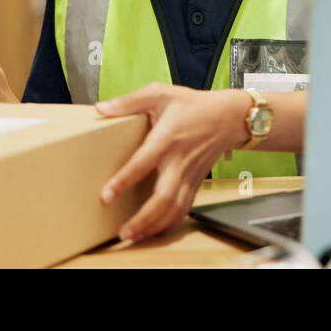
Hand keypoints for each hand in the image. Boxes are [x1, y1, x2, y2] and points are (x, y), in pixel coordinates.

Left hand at [95, 83, 251, 241]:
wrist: (228, 117)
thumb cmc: (194, 105)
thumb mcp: (161, 93)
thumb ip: (129, 101)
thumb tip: (101, 108)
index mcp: (168, 137)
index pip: (144, 162)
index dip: (125, 179)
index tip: (107, 194)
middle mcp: (179, 160)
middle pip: (164, 196)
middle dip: (144, 218)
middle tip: (124, 232)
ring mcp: (190, 174)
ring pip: (175, 208)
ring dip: (155, 226)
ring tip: (134, 236)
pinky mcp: (196, 182)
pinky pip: (184, 209)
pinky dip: (170, 224)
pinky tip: (155, 231)